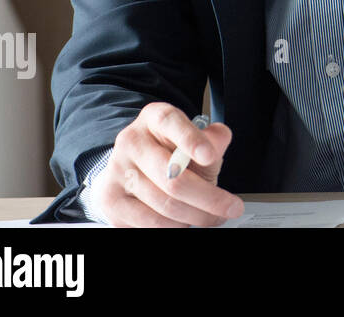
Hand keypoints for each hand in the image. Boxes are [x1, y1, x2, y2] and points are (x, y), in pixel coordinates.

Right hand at [92, 102, 244, 226]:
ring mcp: (117, 171)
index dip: (191, 139)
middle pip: (172, 176)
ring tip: (213, 217)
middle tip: (232, 207)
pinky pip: (150, 222)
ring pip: (164, 204)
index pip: (170, 122)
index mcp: (154, 118)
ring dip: (196, 216)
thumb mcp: (196, 140)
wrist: (134, 169)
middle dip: (209, 197)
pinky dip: (176, 226)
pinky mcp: (111, 201)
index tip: (209, 156)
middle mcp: (132, 141)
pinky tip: (188, 221)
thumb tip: (216, 145)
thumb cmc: (171, 153)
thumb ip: (212, 141)